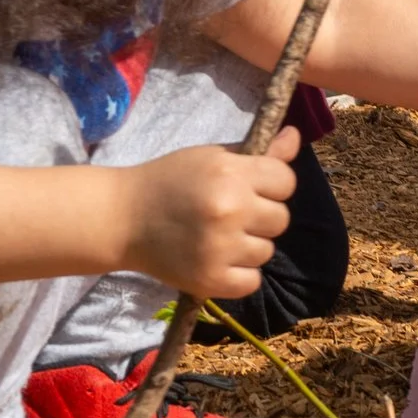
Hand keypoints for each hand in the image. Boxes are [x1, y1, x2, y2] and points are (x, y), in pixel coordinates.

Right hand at [119, 126, 297, 298]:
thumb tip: (295, 136)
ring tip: (218, 237)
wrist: (123, 218)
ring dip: (248, 246)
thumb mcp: (211, 157)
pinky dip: (239, 274)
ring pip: (267, 251)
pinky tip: (217, 259)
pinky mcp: (211, 280)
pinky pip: (252, 281)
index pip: (286, 181)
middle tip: (230, 214)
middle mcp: (229, 210)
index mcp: (230, 173)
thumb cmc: (169, 181)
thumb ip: (257, 154)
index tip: (250, 187)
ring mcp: (221, 248)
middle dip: (260, 216)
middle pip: (281, 219)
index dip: (271, 184)